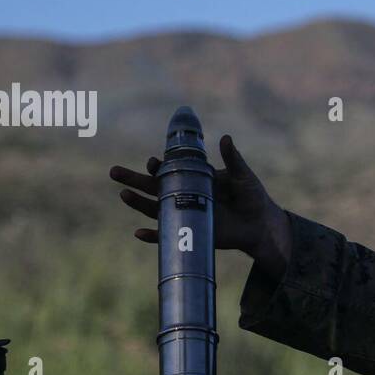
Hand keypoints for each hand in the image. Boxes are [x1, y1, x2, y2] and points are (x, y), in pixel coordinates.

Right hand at [109, 134, 292, 278]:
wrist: (260, 224)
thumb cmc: (251, 196)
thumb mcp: (242, 176)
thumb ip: (233, 159)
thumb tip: (225, 138)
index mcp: (194, 179)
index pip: (169, 170)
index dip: (158, 166)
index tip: (152, 162)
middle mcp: (184, 196)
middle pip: (153, 187)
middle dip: (133, 179)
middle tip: (114, 172)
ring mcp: (185, 215)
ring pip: (155, 209)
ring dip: (138, 204)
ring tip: (124, 195)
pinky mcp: (189, 234)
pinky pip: (166, 236)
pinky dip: (152, 236)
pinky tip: (139, 233)